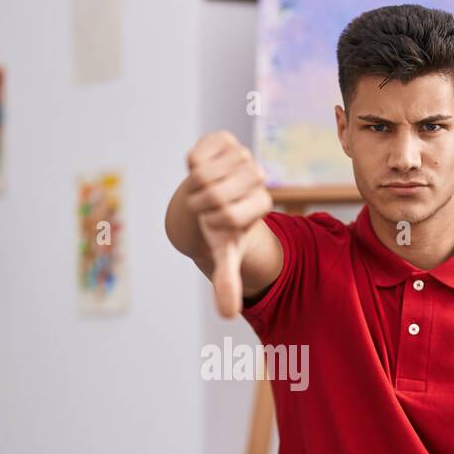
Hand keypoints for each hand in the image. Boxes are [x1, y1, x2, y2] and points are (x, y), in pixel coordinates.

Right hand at [183, 131, 273, 317]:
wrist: (209, 197)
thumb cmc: (218, 228)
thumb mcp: (223, 254)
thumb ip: (227, 282)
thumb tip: (229, 314)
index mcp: (262, 204)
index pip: (229, 216)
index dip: (210, 221)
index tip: (213, 221)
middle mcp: (258, 176)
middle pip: (217, 194)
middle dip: (200, 205)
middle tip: (204, 206)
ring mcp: (242, 155)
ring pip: (205, 173)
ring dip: (194, 187)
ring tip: (203, 189)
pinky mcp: (224, 139)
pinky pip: (198, 153)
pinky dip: (190, 164)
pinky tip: (199, 169)